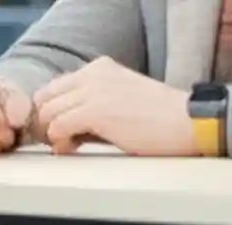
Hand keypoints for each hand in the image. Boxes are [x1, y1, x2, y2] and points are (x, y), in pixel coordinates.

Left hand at [35, 58, 198, 156]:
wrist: (185, 122)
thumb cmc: (159, 118)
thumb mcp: (120, 98)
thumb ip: (93, 103)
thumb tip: (65, 124)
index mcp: (100, 68)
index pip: (56, 86)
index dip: (52, 110)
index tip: (60, 129)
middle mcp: (93, 74)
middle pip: (45, 97)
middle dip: (47, 121)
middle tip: (59, 140)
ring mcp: (93, 91)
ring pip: (47, 113)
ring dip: (52, 134)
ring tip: (68, 146)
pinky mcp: (96, 111)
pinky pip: (57, 127)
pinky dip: (59, 142)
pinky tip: (71, 149)